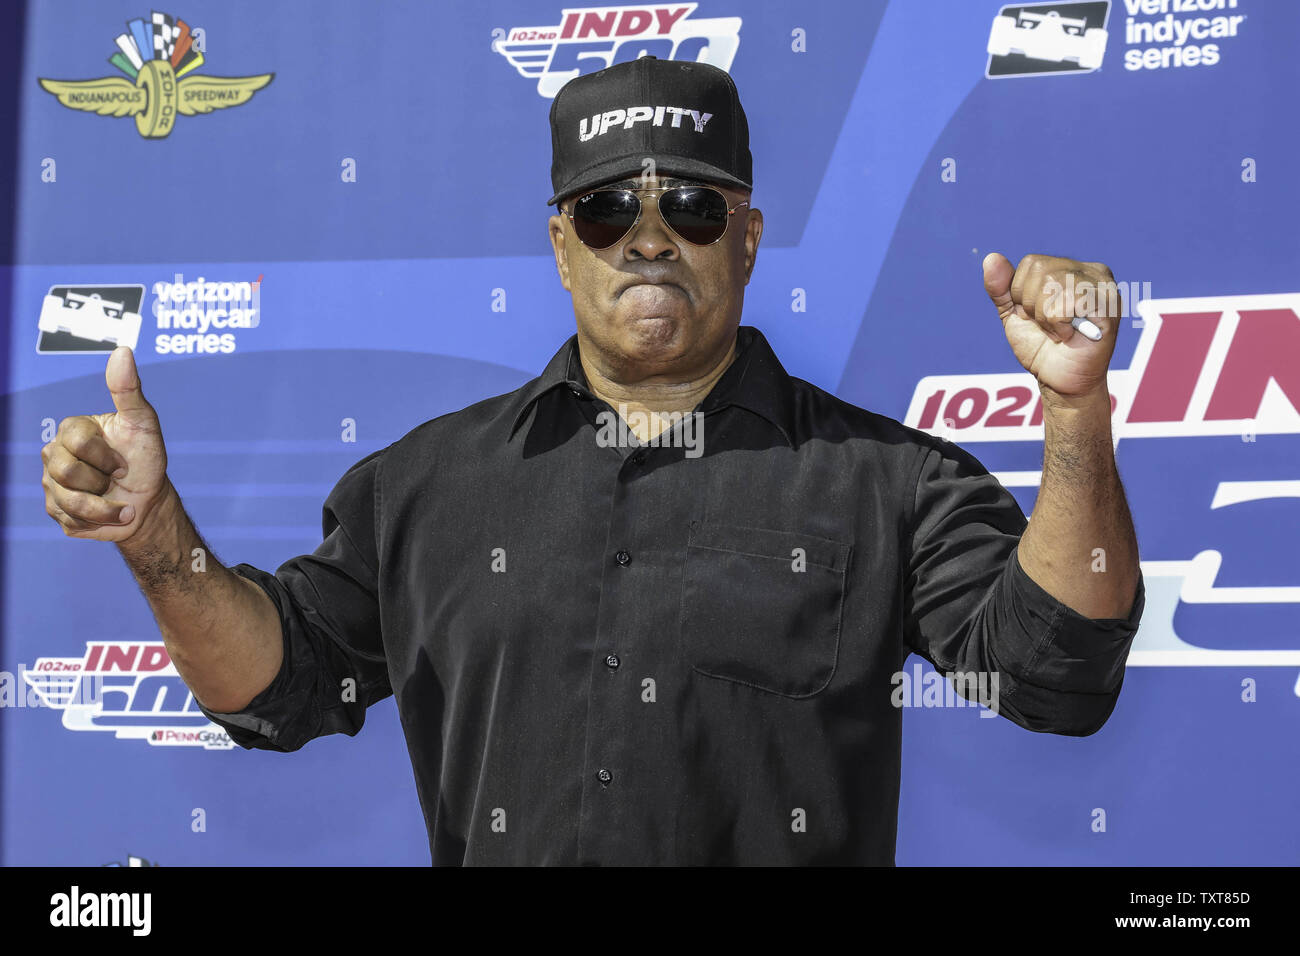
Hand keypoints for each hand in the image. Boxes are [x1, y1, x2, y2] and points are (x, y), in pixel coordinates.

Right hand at [41, 346, 170, 540]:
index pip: (76, 442)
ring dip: (104, 505)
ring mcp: (51, 484)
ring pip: (67, 500)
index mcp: (71, 431)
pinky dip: (99, 520)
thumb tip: (122, 351)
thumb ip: (128, 389)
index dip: (106, 456)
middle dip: (103, 480)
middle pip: (65, 471)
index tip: (123, 461)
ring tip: (119, 500)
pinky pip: (70, 520)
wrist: (149, 503)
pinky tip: (109, 513)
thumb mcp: (143, 423)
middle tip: (118, 478)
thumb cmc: (145, 459)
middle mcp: (54, 455)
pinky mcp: (56, 512)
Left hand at [982, 253, 1120, 402]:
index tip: (1037, 316)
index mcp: (1069, 268)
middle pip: (1039, 270)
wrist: (1059, 381)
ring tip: (1060, 331)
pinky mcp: (1109, 304)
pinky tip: (1070, 335)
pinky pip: (1067, 301)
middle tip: (1050, 326)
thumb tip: (991, 258)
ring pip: (1052, 283)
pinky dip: (1058, 324)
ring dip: (1046, 317)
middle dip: (1033, 306)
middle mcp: (1090, 270)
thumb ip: (1001, 287)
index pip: (1030, 263)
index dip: (1022, 294)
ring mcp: (1103, 285)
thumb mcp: (1014, 314)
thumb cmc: (1041, 347)